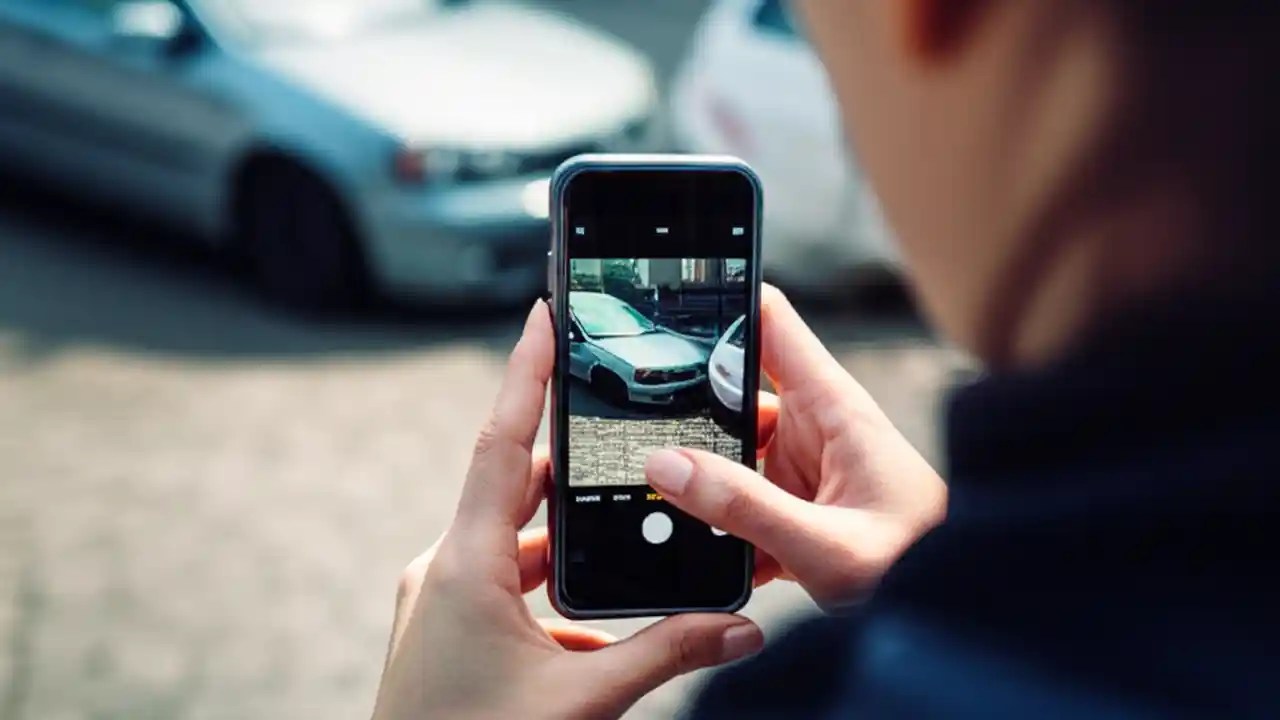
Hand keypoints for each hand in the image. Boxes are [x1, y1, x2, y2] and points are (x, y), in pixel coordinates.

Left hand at [372, 302, 762, 719]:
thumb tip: (742, 627)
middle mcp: (441, 570)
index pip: (499, 443)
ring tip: (630, 543)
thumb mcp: (583, 700)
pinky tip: (596, 626)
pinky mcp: (442, 633)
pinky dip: (549, 593)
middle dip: (576, 473)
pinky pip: (502, 588)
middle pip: (517, 493)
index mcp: (462, 566)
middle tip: (628, 439)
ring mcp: (435, 602)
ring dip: (567, 546)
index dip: (523, 372)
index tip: (543, 311)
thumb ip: (667, 654)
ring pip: (513, 547)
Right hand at [645, 287, 946, 609]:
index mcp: (832, 407)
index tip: (662, 307)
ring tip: (675, 505)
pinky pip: (736, 495)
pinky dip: (717, 518)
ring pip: (726, 450)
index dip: (720, 301)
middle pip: (730, 389)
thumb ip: (745, 507)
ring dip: (701, 476)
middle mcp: (814, 425)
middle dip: (688, 410)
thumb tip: (669, 466)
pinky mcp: (792, 505)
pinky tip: (709, 547)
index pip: (769, 321)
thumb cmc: (920, 570)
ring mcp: (800, 465)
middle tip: (645, 440)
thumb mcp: (826, 546)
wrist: (948, 617)